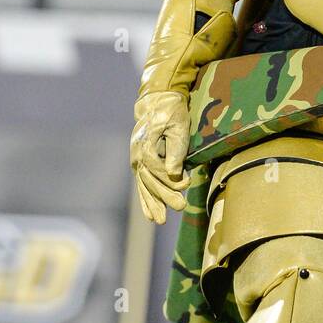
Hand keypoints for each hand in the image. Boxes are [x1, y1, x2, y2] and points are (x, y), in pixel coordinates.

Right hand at [130, 91, 190, 223]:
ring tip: (161, 220)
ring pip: (144, 185)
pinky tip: (149, 215)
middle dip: (164, 195)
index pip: (156, 166)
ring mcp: (136, 159)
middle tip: (181, 206)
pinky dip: (146, 200)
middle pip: (150, 179)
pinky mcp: (140, 164)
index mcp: (145, 142)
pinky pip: (142, 185)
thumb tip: (175, 174)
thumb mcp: (178, 126)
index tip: (186, 183)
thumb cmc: (172, 112)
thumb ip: (176, 150)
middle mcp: (137, 153)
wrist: (157, 102)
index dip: (171, 177)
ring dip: (153, 203)